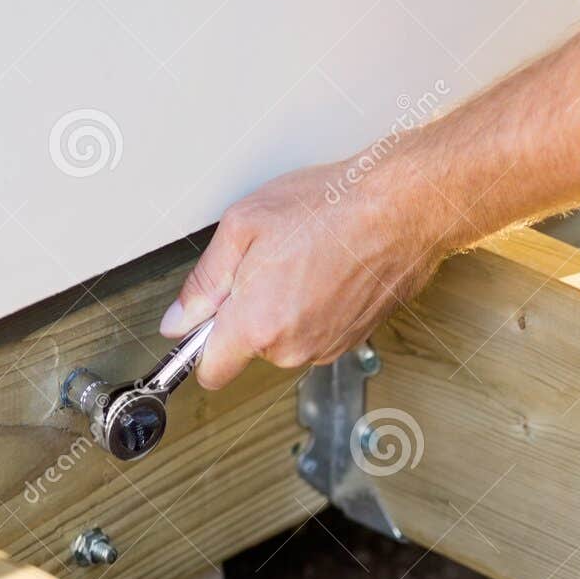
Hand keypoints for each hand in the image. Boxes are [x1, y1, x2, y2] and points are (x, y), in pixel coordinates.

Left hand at [161, 162, 445, 390]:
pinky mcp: (355, 338)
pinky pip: (318, 332)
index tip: (203, 326)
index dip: (201, 347)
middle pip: (251, 348)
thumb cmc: (331, 207)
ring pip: (286, 340)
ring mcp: (328, 346)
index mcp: (257, 324)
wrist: (401, 208)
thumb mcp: (243, 225)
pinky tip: (329, 269)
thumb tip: (178, 319)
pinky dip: (318, 307)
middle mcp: (293, 347)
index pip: (210, 372)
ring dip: (286, 309)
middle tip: (267, 263)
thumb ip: (203, 282)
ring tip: (305, 260)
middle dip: (249, 314)